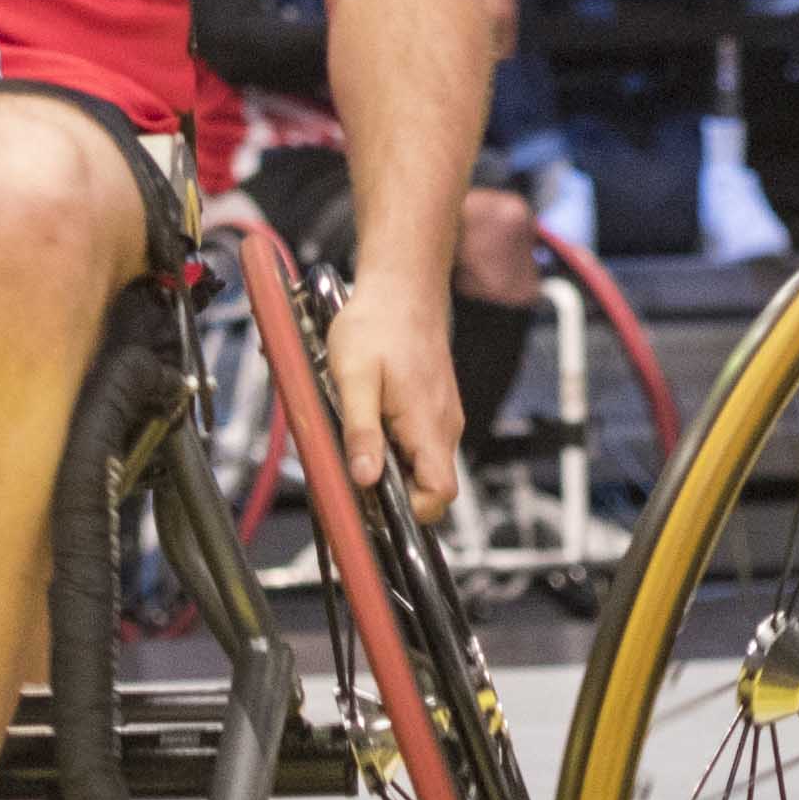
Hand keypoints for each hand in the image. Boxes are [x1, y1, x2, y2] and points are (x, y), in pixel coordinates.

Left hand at [322, 256, 461, 515]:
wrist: (402, 288)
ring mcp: (441, 418)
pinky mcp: (433, 409)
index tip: (374, 503)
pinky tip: (370, 422)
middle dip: (393, 491)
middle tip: (354, 470)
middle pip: (429, 486)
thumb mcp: (354, 378)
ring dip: (392, 467)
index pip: (440, 494)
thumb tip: (365, 480)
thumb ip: (361, 431)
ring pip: (422, 465)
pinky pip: (419, 444)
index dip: (411, 511)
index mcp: (428, 425)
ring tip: (358, 440)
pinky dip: (395, 447)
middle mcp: (444, 427)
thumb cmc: (377, 326)